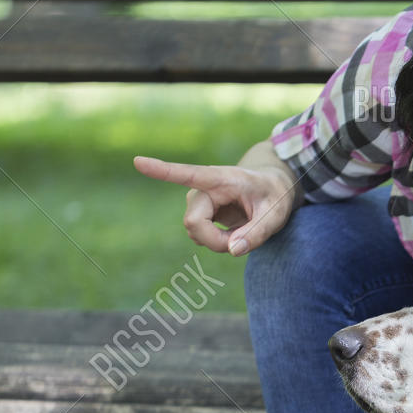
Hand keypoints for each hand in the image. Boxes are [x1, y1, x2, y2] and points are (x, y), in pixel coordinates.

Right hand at [132, 156, 295, 255]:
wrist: (270, 189)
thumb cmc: (274, 196)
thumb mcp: (276, 215)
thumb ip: (257, 233)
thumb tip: (232, 250)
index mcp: (220, 178)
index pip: (187, 174)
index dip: (161, 170)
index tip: (137, 161)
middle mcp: (202, 189)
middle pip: (193, 224)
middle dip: (215, 241)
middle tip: (241, 243)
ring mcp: (197, 202)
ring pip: (195, 233)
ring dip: (218, 242)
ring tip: (241, 231)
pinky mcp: (198, 214)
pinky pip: (201, 237)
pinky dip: (218, 242)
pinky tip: (233, 232)